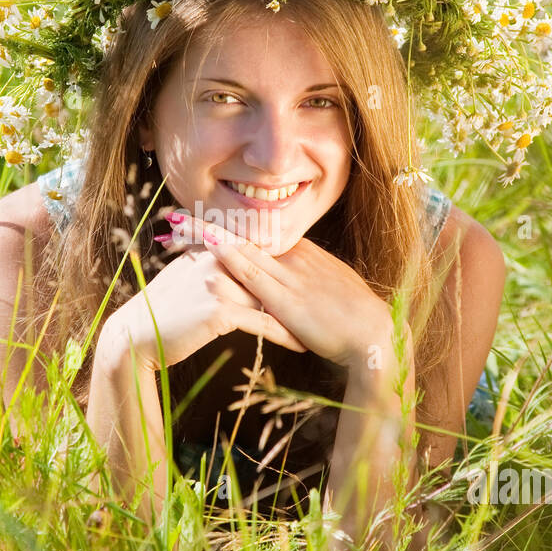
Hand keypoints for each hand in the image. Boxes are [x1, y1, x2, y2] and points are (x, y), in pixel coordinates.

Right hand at [100, 241, 307, 371]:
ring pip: (272, 300)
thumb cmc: (163, 312)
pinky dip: (285, 335)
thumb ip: (212, 268)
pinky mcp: (219, 310)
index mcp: (214, 250)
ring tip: (320, 330)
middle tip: (329, 306)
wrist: (137, 335)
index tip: (312, 283)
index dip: (288, 270)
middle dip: (301, 292)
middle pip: (272, 275)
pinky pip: (263, 323)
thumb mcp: (188, 280)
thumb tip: (233, 265)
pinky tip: (301, 345)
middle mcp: (218, 260)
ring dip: (299, 317)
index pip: (260, 255)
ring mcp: (219, 283)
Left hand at [163, 212, 395, 371]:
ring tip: (177, 224)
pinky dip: (228, 256)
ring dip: (208, 235)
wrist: (376, 336)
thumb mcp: (330, 290)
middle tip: (175, 215)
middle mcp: (294, 258)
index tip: (200, 221)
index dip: (227, 228)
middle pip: (244, 234)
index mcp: (304, 255)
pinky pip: (252, 273)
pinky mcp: (286, 300)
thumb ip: (308, 282)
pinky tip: (206, 247)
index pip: (257, 234)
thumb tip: (291, 284)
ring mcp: (289, 276)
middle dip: (208, 225)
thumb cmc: (357, 319)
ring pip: (242, 248)